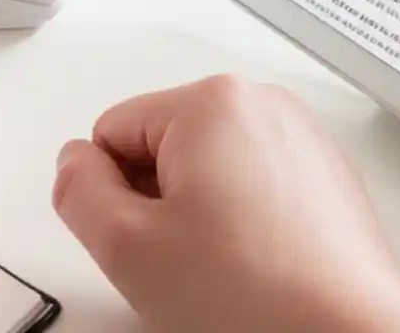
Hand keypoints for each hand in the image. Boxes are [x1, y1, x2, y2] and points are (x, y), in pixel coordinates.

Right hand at [53, 75, 399, 332]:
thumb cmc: (257, 297)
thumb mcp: (123, 246)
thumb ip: (75, 189)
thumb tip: (76, 163)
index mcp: (210, 101)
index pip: (111, 134)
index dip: (114, 196)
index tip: (152, 239)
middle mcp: (261, 103)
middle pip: (160, 147)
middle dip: (159, 202)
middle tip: (189, 260)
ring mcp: (300, 137)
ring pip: (206, 169)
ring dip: (201, 215)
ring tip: (230, 266)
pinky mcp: (324, 175)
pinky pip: (251, 187)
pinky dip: (244, 224)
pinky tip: (260, 266)